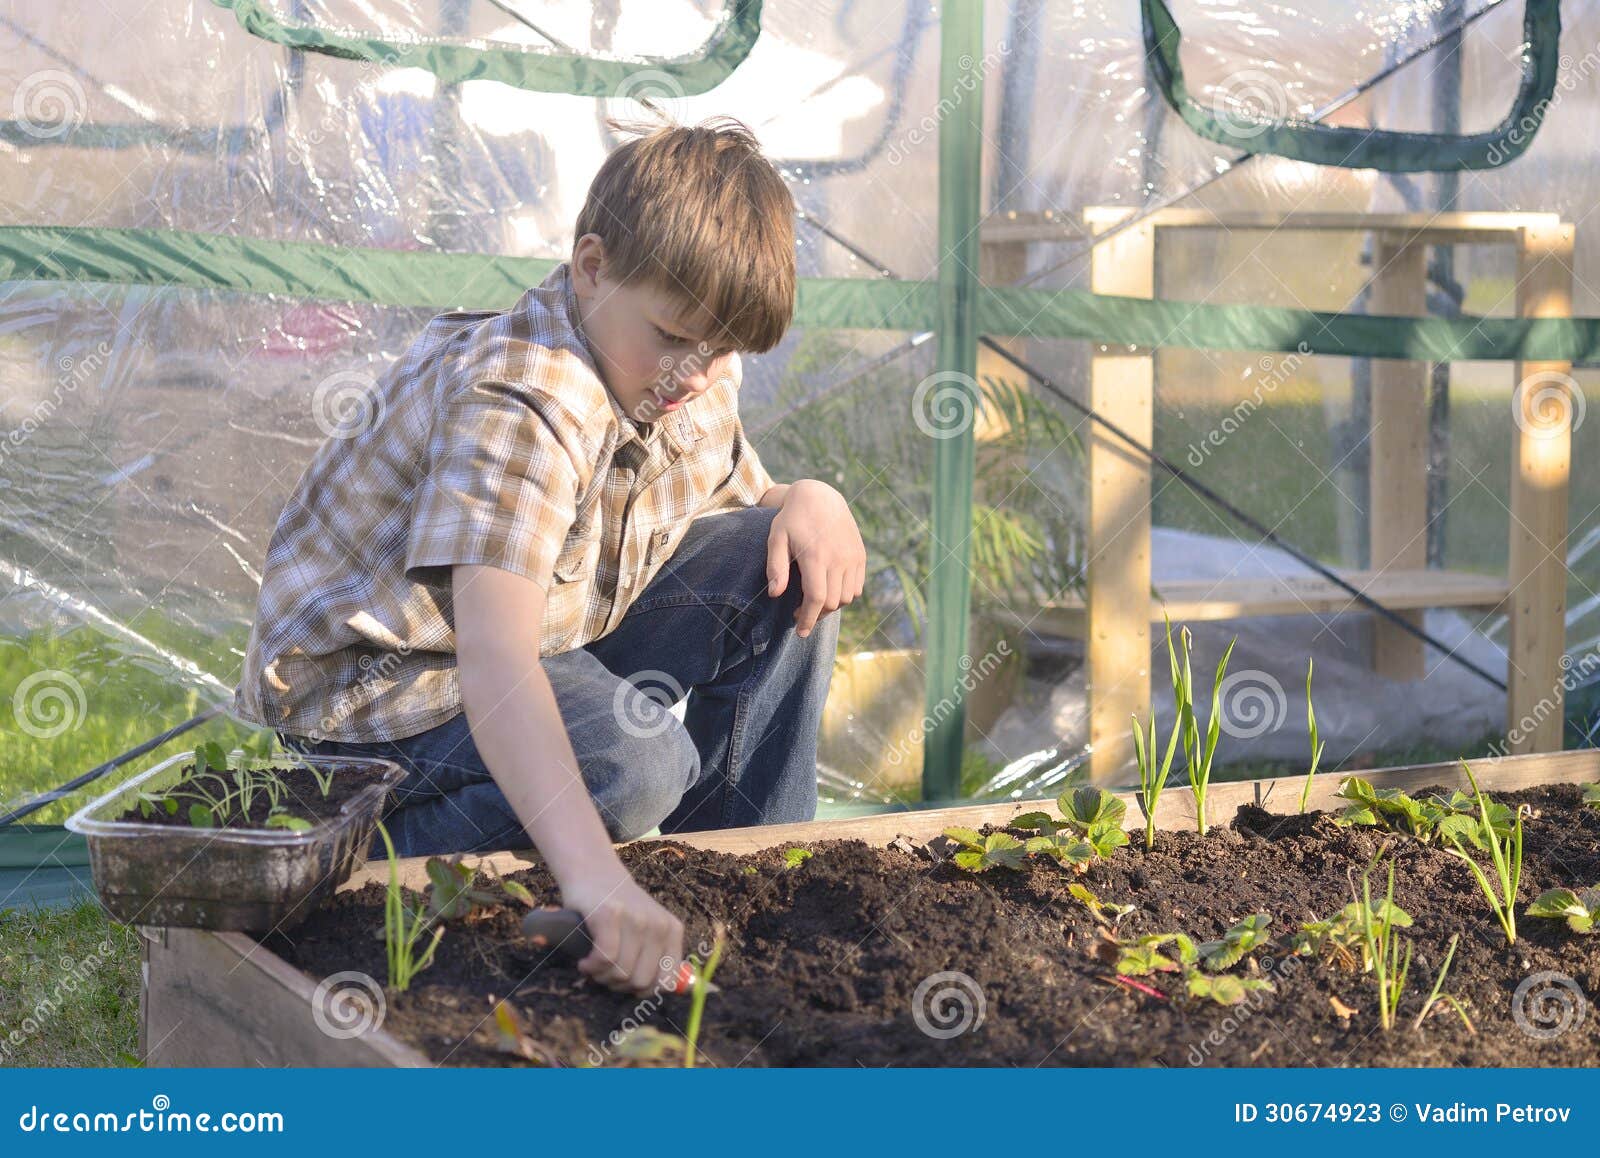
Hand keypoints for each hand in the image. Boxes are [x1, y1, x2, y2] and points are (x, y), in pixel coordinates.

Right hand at [557, 858, 684, 995]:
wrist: (594, 871)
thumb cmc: (619, 907)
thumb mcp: (647, 927)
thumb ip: (658, 956)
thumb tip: (670, 991)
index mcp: (672, 930)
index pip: (666, 982)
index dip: (642, 990)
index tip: (626, 981)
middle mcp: (657, 924)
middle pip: (641, 981)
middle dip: (619, 985)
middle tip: (605, 972)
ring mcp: (634, 918)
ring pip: (621, 973)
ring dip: (601, 977)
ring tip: (593, 966)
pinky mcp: (609, 915)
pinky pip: (604, 958)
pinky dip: (591, 967)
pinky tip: (584, 962)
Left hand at [766, 479, 866, 637]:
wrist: (820, 497)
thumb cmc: (792, 519)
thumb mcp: (776, 538)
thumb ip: (776, 567)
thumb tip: (775, 594)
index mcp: (816, 556)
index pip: (816, 599)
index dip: (808, 619)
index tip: (800, 631)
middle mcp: (838, 558)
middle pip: (832, 602)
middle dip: (816, 614)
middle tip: (800, 612)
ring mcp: (852, 557)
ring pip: (847, 598)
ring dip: (831, 606)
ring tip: (814, 600)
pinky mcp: (860, 555)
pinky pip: (857, 587)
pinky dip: (845, 595)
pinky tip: (830, 589)